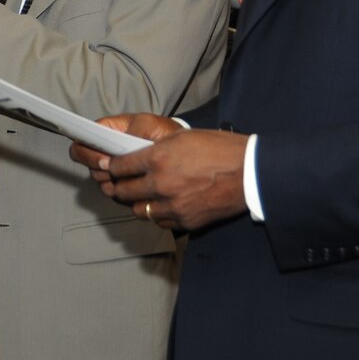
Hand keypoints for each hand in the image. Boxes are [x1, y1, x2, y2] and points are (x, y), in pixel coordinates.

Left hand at [70, 114, 248, 230]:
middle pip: (123, 190)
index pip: (119, 166)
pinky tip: (162, 204)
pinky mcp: (185, 220)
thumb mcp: (182, 138)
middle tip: (119, 182)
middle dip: (118, 185)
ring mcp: (172, 205)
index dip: (111, 166)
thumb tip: (133, 156)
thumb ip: (155, 149)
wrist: (249, 172)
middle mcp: (160, 183)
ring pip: (139, 209)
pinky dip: (158, 214)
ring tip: (141, 194)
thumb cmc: (219, 149)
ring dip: (138, 201)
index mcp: (157, 158)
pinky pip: (160, 221)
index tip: (109, 166)